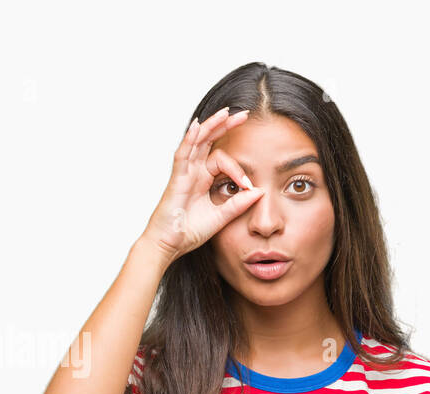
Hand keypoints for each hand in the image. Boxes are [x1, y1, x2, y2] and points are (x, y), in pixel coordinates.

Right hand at [139, 106, 264, 261]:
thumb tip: (259, 192)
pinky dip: (190, 139)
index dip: (238, 169)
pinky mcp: (176, 178)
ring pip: (197, 141)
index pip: (222, 160)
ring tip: (226, 112)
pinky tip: (198, 126)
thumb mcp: (221, 217)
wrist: (170, 245)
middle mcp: (193, 171)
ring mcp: (184, 172)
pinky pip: (183, 154)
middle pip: (209, 141)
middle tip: (244, 114)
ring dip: (211, 126)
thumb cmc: (189, 231)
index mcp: (203, 179)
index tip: (249, 185)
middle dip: (225, 126)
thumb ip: (238, 204)